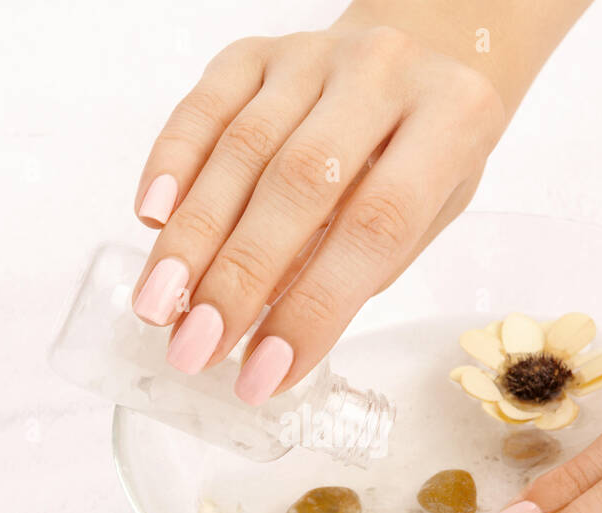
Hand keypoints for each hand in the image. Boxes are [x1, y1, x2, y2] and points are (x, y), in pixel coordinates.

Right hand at [128, 0, 595, 403]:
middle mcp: (384, 70)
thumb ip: (361, 263)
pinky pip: (204, 107)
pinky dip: (170, 164)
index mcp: (451, 116)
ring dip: (191, 239)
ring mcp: (315, 53)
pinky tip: (149, 219)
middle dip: (239, 278)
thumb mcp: (429, 212)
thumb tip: (270, 333)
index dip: (316, 308)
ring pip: (241, 148)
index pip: (377, 224)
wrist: (423, 56)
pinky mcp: (258, 50)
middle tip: (196, 347)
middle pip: (299, 183)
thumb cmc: (425, 155)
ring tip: (160, 308)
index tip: (267, 373)